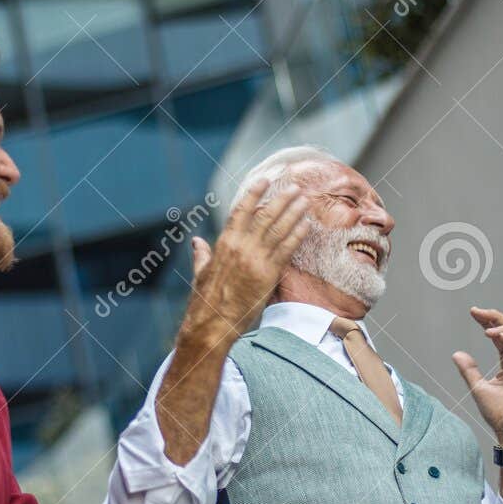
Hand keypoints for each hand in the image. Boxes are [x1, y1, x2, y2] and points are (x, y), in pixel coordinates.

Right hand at [184, 179, 312, 339]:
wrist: (212, 323)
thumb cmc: (205, 301)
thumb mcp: (200, 272)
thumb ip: (201, 254)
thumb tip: (196, 241)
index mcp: (224, 243)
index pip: (241, 210)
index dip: (254, 192)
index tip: (265, 180)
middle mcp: (241, 247)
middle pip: (265, 215)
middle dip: (281, 199)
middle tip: (295, 187)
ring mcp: (256, 259)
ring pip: (278, 229)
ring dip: (293, 212)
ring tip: (304, 200)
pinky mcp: (268, 274)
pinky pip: (286, 250)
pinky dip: (297, 235)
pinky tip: (307, 225)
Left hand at [452, 308, 502, 447]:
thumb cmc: (498, 413)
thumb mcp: (478, 387)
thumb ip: (469, 370)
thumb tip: (456, 353)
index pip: (500, 336)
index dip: (488, 322)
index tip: (473, 312)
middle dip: (496, 318)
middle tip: (479, 312)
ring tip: (488, 330)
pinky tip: (502, 337)